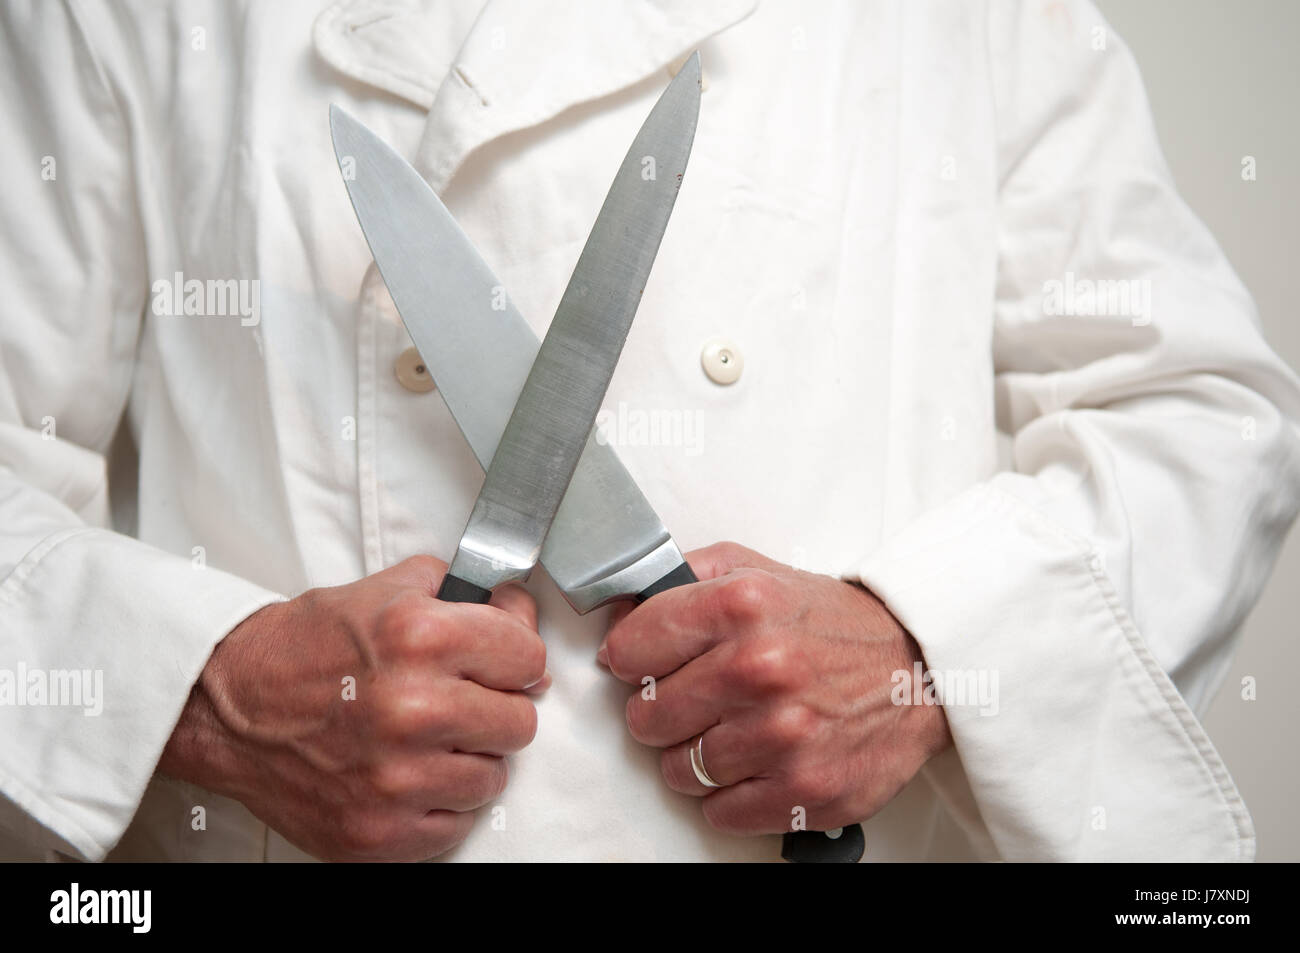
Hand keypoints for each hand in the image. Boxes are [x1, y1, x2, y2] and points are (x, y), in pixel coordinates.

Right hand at [160, 555, 546, 860]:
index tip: (499, 662)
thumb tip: (520, 614)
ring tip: (424, 738)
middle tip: (457, 701)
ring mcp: (397, 778)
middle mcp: (412, 708)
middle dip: (494, 708)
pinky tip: (407, 773)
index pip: (529, 657)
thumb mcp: (386, 591)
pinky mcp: (380, 832)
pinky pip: (458, 825)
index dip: (514, 657)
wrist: (228, 709)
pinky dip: (439, 802)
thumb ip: (465, 594)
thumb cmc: (306, 650)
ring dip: (467, 759)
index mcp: (420, 638)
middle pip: (520, 723)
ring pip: (492, 777)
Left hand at [598, 542, 949, 835]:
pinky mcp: (806, 790)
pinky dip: (729, 795)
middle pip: (646, 716)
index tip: (639, 662)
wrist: (918, 669)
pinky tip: (755, 763)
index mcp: (742, 606)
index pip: (632, 645)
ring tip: (731, 730)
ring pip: (678, 770)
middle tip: (694, 701)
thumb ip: (682, 577)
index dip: (628, 656)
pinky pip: (720, 812)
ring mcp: (784, 735)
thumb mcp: (756, 570)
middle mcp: (761, 669)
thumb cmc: (830, 625)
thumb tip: (619, 607)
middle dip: (661, 710)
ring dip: (695, 756)